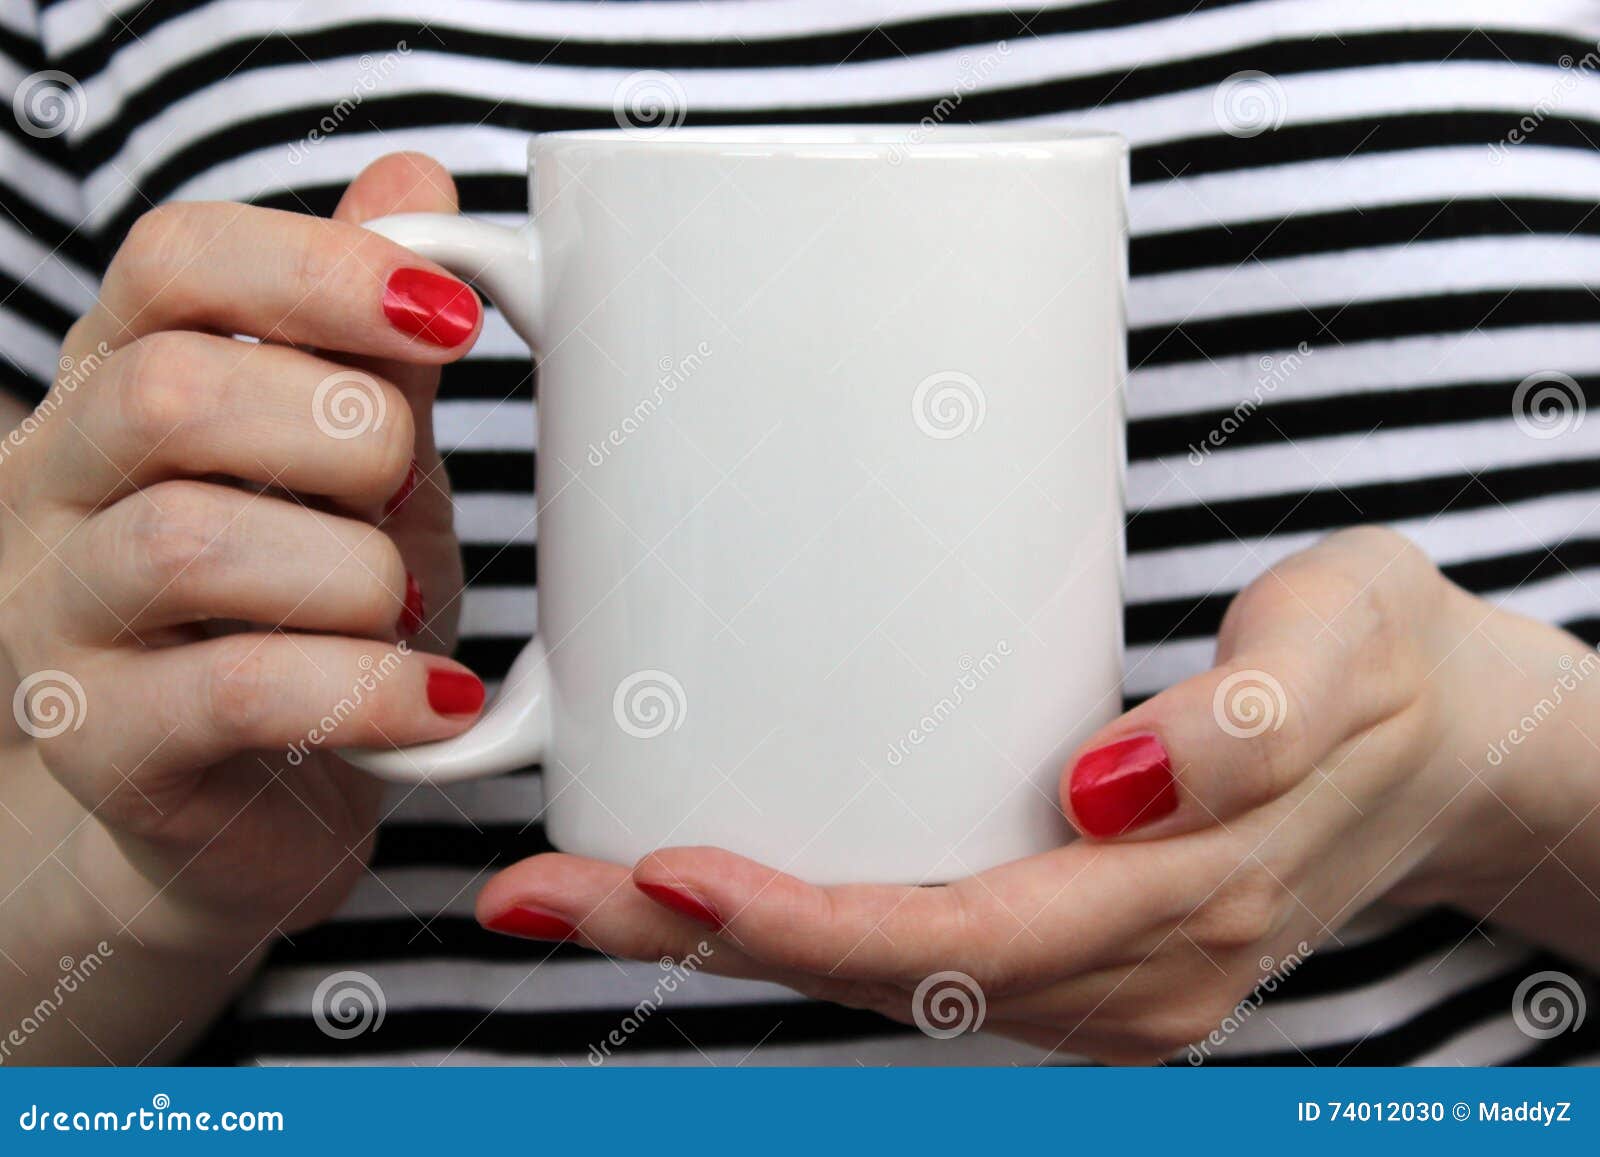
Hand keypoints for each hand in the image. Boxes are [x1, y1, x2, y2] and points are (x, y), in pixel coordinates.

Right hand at [0, 153, 484, 960]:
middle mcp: (56, 485)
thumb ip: (374, 343)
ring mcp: (59, 619)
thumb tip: (420, 183)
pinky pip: (233, 689)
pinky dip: (366, 687)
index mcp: (121, 379)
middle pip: (172, 392)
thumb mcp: (358, 466)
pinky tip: (436, 699)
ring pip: (189, 541)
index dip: (319, 268)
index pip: (173, 260)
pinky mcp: (103, 745)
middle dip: (345, 435)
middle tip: (405, 495)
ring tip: (404, 610)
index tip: (453, 317)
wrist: (259, 803)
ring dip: (354, 572)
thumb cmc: (316, 607)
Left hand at [473, 527, 1599, 1061]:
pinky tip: (713, 890)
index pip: (956, 945)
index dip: (804, 924)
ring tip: (578, 889)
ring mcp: (1102, 979)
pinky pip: (921, 964)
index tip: (664, 872)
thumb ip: (1245, 722)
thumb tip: (1102, 787)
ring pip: (886, 986)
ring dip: (726, 944)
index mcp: (1182, 907)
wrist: (1452, 741)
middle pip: (882, 981)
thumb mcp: (1347, 644)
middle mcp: (1127, 976)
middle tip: (537, 893)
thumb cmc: (1386, 667)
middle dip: (699, 944)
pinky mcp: (1083, 947)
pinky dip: (801, 932)